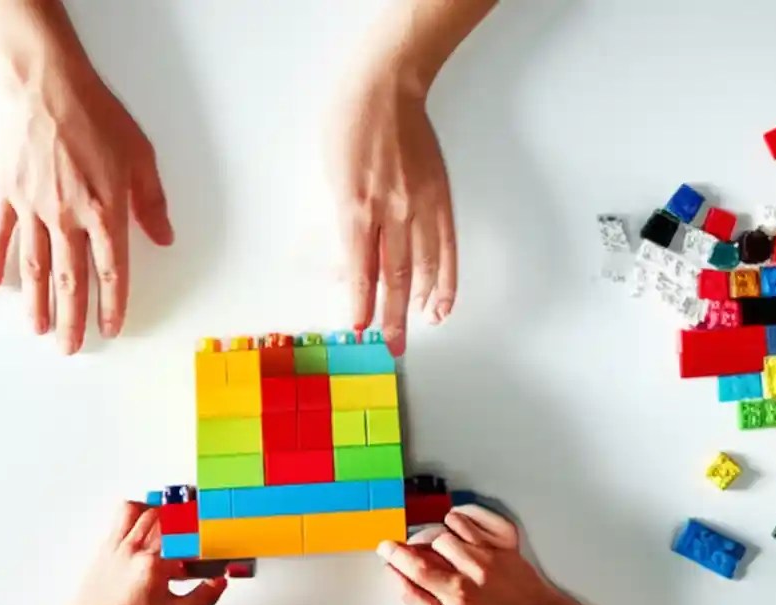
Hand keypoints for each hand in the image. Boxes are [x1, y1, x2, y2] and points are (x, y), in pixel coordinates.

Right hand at [0, 0, 173, 353]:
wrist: (44, 83)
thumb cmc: (94, 113)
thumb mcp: (140, 155)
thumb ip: (151, 202)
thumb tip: (164, 238)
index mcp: (105, 211)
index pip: (112, 272)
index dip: (112, 305)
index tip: (111, 329)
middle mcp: (67, 218)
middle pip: (71, 280)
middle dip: (72, 319)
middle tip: (70, 348)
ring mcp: (31, 208)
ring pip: (36, 267)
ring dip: (37, 303)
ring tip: (37, 330)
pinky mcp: (4, 193)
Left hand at [64, 501, 226, 604]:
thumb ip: (202, 598)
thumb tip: (219, 582)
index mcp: (153, 565)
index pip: (187, 540)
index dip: (205, 538)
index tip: (214, 544)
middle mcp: (134, 549)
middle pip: (166, 516)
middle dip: (186, 518)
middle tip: (198, 527)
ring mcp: (118, 544)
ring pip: (141, 508)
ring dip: (160, 510)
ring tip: (173, 521)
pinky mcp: (107, 545)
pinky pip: (122, 516)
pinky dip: (138, 512)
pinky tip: (148, 528)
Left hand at [329, 72, 456, 355]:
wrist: (386, 87)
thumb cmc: (348, 125)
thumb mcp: (329, 175)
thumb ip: (338, 221)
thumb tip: (344, 262)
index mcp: (356, 206)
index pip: (360, 269)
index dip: (361, 303)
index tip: (358, 328)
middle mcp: (391, 211)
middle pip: (394, 276)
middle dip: (391, 316)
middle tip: (390, 346)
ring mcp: (420, 205)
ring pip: (423, 267)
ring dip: (419, 304)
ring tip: (417, 329)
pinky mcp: (439, 197)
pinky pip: (445, 246)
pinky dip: (446, 277)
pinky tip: (443, 301)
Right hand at [377, 504, 566, 604]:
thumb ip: (416, 599)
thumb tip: (394, 575)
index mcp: (458, 594)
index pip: (417, 566)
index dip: (396, 554)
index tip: (385, 547)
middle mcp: (475, 569)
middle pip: (431, 541)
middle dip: (418, 544)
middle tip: (418, 554)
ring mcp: (492, 551)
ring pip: (450, 525)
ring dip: (440, 532)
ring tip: (443, 548)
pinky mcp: (505, 539)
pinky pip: (475, 515)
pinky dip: (461, 517)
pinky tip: (458, 529)